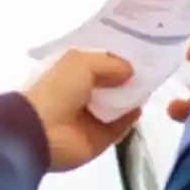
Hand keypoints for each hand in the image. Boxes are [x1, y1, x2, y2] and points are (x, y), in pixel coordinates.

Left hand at [23, 49, 140, 171]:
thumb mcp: (81, 62)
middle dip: (127, 76)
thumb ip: (109, 63)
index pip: (97, 61)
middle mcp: (79, 92)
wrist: (39, 131)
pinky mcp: (97, 138)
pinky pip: (119, 126)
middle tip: (150, 68)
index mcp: (69, 71)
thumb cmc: (56, 89)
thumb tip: (130, 71)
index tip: (139, 51)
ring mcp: (88, 117)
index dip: (115, 57)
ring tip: (149, 86)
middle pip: (109, 83)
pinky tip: (139, 107)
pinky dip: (130, 118)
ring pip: (116, 104)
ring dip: (131, 96)